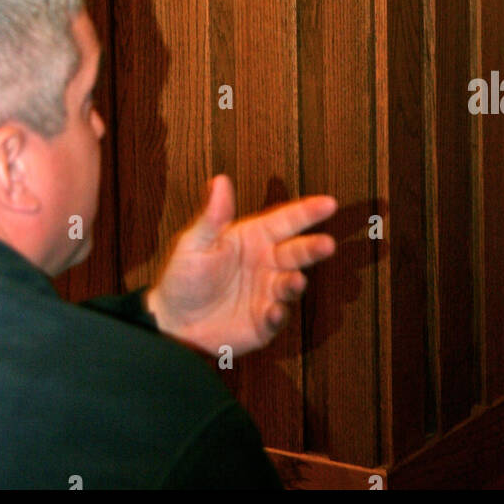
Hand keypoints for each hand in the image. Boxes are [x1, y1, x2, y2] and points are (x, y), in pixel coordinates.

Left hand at [145, 175, 336, 356]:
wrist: (173, 323)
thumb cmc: (182, 278)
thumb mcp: (194, 243)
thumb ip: (212, 216)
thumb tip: (220, 180)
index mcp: (251, 238)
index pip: (285, 221)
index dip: (308, 212)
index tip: (330, 203)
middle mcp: (265, 263)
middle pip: (297, 252)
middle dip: (313, 247)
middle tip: (327, 244)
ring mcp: (267, 293)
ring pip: (291, 284)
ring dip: (295, 282)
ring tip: (295, 280)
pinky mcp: (264, 322)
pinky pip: (278, 317)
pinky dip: (279, 314)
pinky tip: (274, 311)